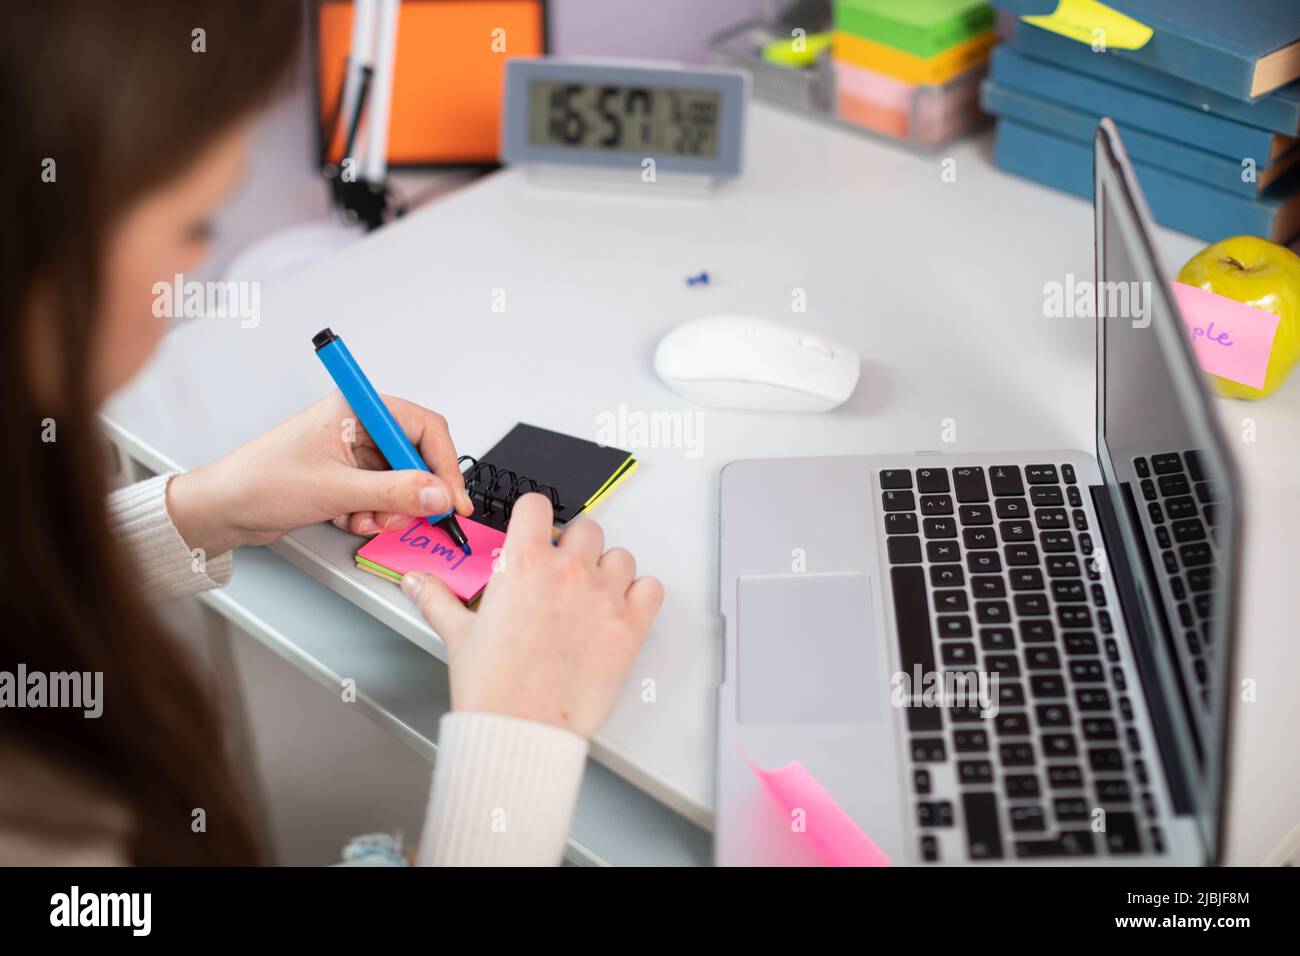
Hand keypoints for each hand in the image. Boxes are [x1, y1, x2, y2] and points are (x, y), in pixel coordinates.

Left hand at [168, 391, 473, 555]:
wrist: (222, 508)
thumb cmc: (261, 481)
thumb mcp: (338, 490)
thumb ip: (396, 493)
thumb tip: (439, 494)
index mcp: (356, 408)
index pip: (424, 427)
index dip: (444, 464)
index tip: (452, 499)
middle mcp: (358, 425)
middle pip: (415, 456)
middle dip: (413, 492)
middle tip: (408, 516)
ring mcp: (351, 452)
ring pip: (400, 481)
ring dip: (391, 508)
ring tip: (367, 519)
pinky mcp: (345, 475)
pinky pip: (380, 495)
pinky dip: (374, 513)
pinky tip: (351, 519)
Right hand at [401, 494, 663, 738]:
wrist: (522, 730)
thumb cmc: (492, 687)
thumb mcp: (458, 635)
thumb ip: (438, 599)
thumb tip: (416, 582)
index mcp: (524, 563)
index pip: (538, 505)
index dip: (534, 517)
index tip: (533, 532)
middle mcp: (568, 571)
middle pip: (586, 528)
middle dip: (574, 546)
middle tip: (560, 575)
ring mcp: (604, 595)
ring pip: (620, 556)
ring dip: (607, 570)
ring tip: (589, 596)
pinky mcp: (630, 625)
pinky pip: (651, 588)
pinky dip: (640, 595)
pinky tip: (620, 609)